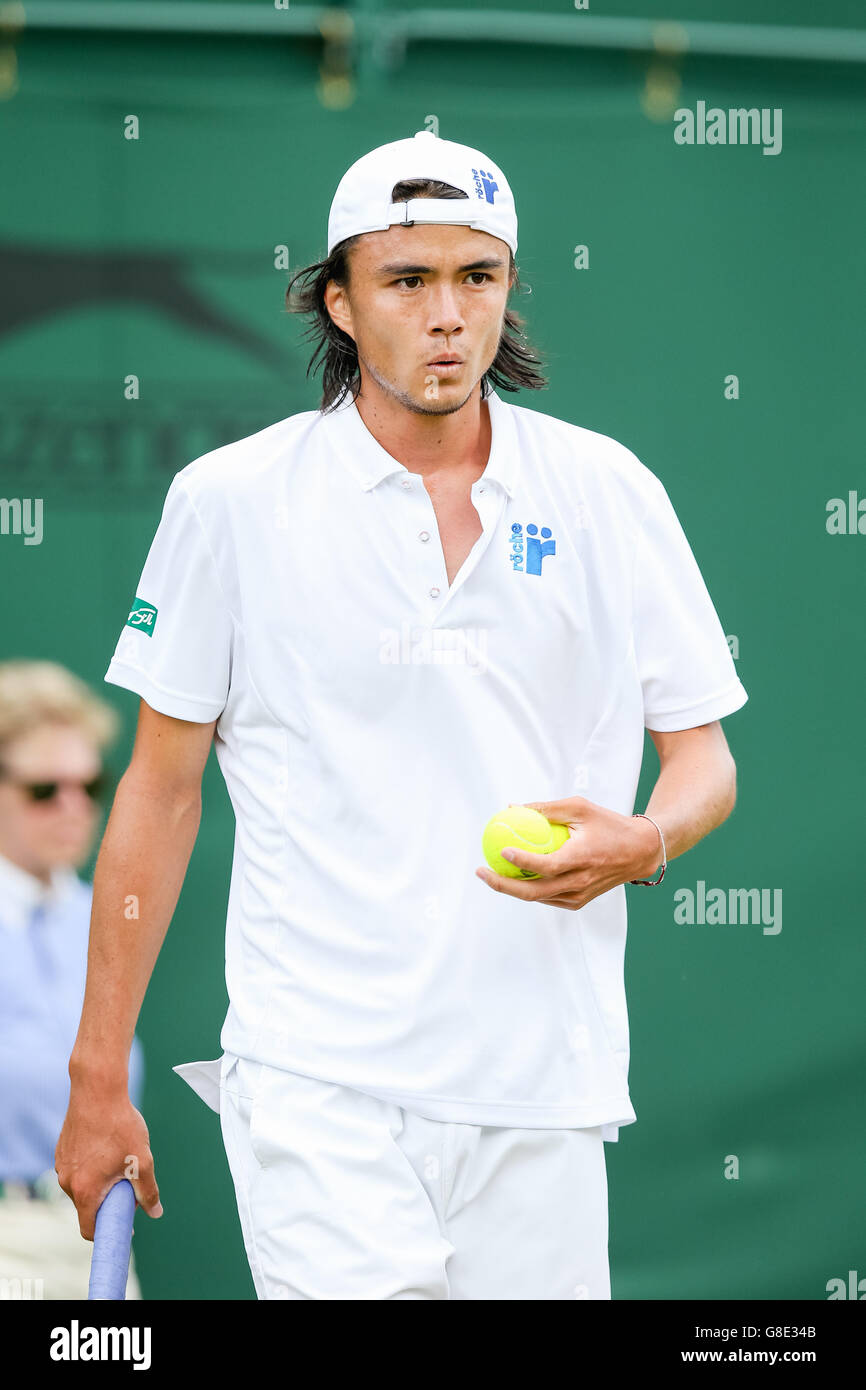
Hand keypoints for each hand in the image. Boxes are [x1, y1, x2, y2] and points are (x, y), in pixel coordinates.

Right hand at [55, 1075, 161, 1240]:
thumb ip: (148, 1191)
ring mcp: (61, 1166)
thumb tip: (155, 1212)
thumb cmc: (120, 1125)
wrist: (97, 1090)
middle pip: (88, 1206)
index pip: (89, 1229)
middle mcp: (66, 1181)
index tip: (125, 1226)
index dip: (108, 1232)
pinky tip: (107, 1148)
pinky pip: (77, 1170)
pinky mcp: (61, 1151)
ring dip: (100, 1183)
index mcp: (85, 1190)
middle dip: (108, 1202)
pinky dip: (92, 1168)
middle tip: (129, 1185)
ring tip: (120, 1160)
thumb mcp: (141, 1161)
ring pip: (82, 1186)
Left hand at [475, 796, 661, 909]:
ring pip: (538, 898)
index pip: (546, 866)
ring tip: (490, 873)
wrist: (640, 852)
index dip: (522, 862)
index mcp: (582, 859)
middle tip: (481, 871)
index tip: (502, 851)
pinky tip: (513, 877)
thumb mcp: (580, 808)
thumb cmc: (609, 824)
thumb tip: (512, 807)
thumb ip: (546, 808)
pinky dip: (529, 889)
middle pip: (533, 892)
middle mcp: (580, 882)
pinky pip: (548, 898)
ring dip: (511, 889)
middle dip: (502, 885)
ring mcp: (579, 895)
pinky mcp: (579, 901)